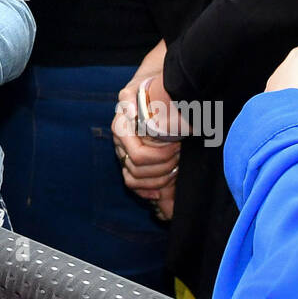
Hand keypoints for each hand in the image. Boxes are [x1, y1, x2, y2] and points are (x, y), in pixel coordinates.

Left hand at [112, 77, 180, 208]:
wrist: (168, 83)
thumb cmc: (171, 121)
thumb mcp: (171, 158)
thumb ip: (167, 184)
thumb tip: (167, 215)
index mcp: (127, 152)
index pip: (132, 182)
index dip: (155, 186)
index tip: (173, 177)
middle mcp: (119, 138)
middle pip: (135, 171)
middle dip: (164, 171)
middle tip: (178, 159)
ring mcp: (120, 119)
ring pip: (136, 157)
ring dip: (163, 157)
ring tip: (176, 147)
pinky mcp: (125, 99)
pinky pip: (134, 124)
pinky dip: (156, 135)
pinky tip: (169, 133)